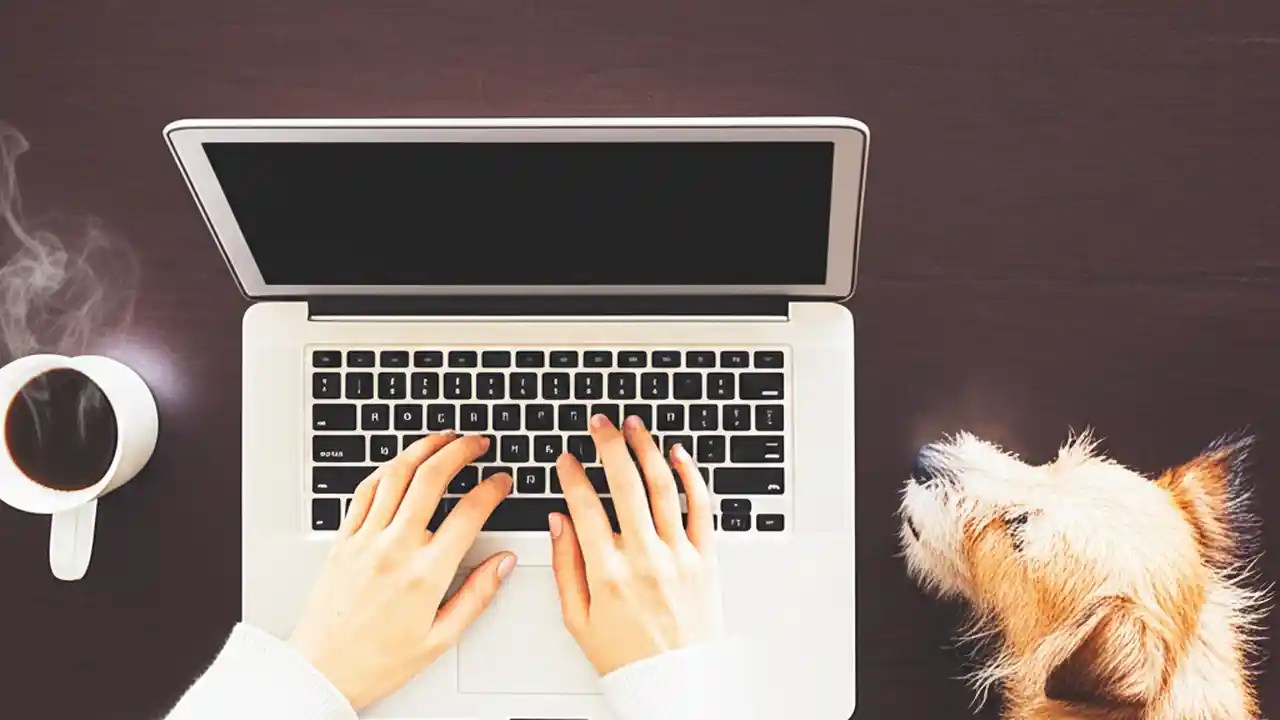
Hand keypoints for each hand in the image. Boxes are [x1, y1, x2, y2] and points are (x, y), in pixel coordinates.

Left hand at [288, 433, 515, 709]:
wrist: (322, 671)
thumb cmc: (378, 661)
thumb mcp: (440, 638)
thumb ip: (477, 595)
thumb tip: (503, 563)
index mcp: (425, 575)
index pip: (468, 514)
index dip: (491, 489)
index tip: (501, 481)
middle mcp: (394, 549)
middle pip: (430, 479)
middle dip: (459, 451)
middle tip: (476, 442)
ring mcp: (364, 541)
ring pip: (395, 476)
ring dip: (422, 448)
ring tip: (442, 438)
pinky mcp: (343, 541)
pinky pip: (364, 492)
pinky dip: (386, 470)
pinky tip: (400, 463)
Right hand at [550, 414, 723, 674]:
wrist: (676, 682)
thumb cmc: (626, 655)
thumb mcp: (578, 618)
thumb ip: (566, 567)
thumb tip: (558, 521)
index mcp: (608, 574)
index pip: (585, 508)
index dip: (572, 476)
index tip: (566, 458)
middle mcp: (645, 559)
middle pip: (625, 485)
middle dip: (609, 446)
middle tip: (599, 424)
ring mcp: (679, 556)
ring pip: (663, 487)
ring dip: (647, 449)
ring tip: (634, 427)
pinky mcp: (706, 558)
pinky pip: (702, 508)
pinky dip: (691, 476)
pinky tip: (679, 454)